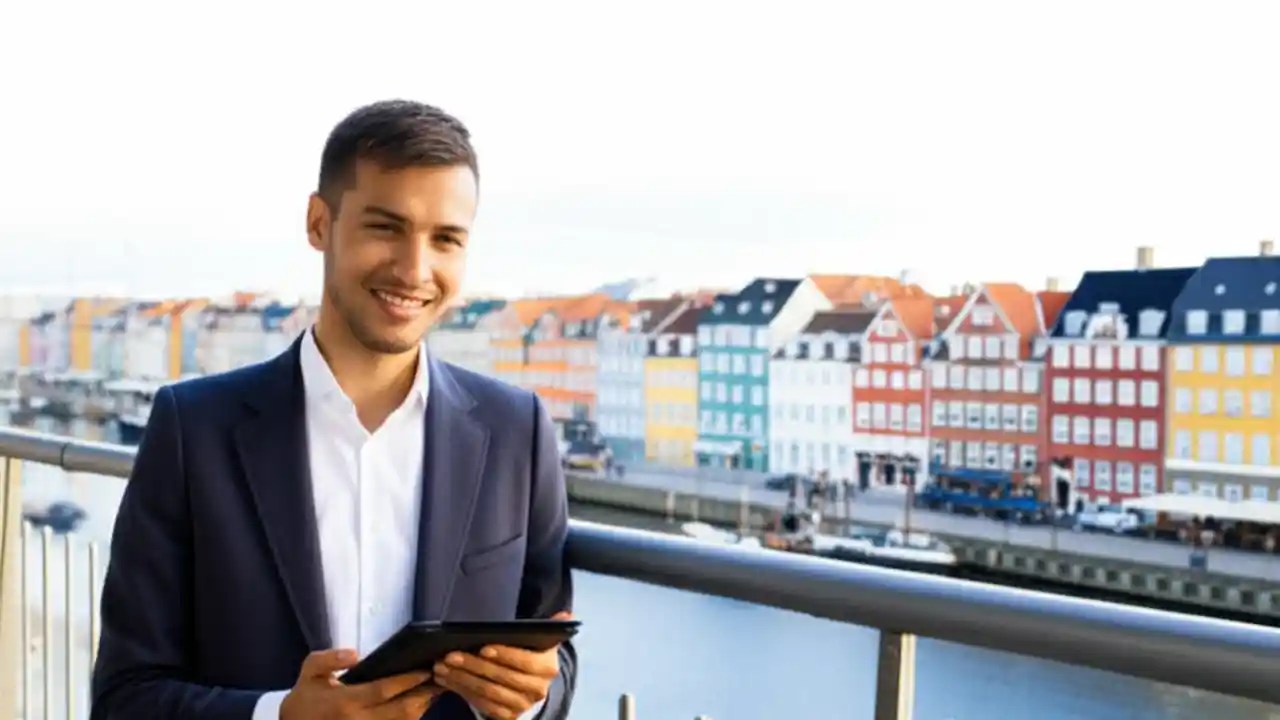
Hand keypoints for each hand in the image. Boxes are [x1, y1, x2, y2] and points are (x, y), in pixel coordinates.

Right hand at [280, 648, 442, 719]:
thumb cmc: (304, 701)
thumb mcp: (308, 673)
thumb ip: (328, 659)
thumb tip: (354, 654)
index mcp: (345, 703)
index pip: (384, 690)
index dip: (408, 680)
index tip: (425, 669)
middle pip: (401, 711)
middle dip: (424, 695)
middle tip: (440, 679)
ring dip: (421, 709)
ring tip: (434, 691)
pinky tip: (418, 707)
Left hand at [432, 611, 571, 719]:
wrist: (531, 685)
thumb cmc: (530, 654)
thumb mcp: (540, 640)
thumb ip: (551, 627)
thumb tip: (567, 615)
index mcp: (548, 668)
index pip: (525, 662)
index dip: (505, 655)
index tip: (483, 647)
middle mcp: (537, 690)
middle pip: (501, 677)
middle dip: (474, 665)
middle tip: (450, 655)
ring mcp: (521, 705)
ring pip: (488, 692)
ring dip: (462, 679)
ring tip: (442, 666)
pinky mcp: (506, 716)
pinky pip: (480, 704)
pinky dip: (461, 691)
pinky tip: (446, 679)